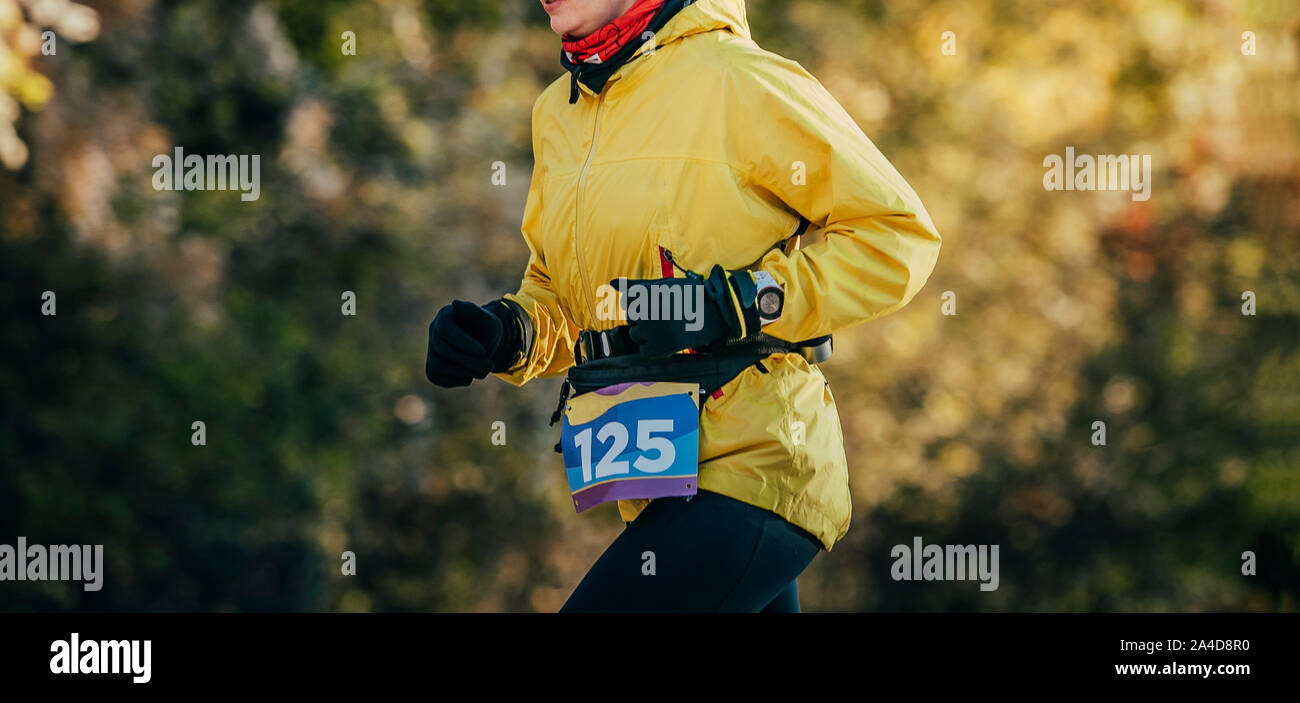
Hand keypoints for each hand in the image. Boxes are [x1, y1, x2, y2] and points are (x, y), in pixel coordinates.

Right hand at [425, 299, 522, 387]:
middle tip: (489, 365)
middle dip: (468, 360)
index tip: (482, 352)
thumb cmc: (486, 328)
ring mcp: (431, 350)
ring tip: (484, 371)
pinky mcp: (432, 368)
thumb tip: (455, 304)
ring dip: (463, 371)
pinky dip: (455, 380)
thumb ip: (473, 311)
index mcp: (445, 316)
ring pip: (438, 365)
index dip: (463, 343)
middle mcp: (434, 332)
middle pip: (443, 350)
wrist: (484, 343)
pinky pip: (436, 377)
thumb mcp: (486, 319)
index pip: (446, 331)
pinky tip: (470, 376)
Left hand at [611, 265, 760, 356]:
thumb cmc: (686, 297)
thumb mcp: (662, 285)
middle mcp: (647, 312)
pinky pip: (644, 349)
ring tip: (667, 326)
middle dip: (643, 315)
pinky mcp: (659, 348)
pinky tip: (667, 337)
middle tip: (665, 313)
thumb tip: (610, 283)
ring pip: (635, 333)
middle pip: (631, 316)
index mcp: (647, 293)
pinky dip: (653, 346)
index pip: (627, 299)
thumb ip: (634, 285)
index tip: (658, 300)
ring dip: (646, 331)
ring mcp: (653, 331)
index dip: (641, 300)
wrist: (713, 315)